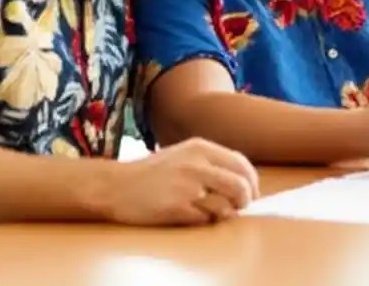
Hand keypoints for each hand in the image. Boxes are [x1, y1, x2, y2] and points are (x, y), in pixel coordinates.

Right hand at [107, 137, 260, 225]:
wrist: (116, 185)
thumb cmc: (151, 172)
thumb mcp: (183, 154)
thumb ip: (211, 163)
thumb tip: (243, 181)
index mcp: (200, 148)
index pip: (241, 164)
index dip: (252, 181)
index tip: (252, 193)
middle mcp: (197, 164)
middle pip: (240, 186)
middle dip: (244, 200)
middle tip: (238, 207)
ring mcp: (187, 186)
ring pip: (225, 205)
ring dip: (223, 213)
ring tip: (209, 210)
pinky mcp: (177, 207)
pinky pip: (205, 219)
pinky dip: (203, 220)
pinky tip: (190, 214)